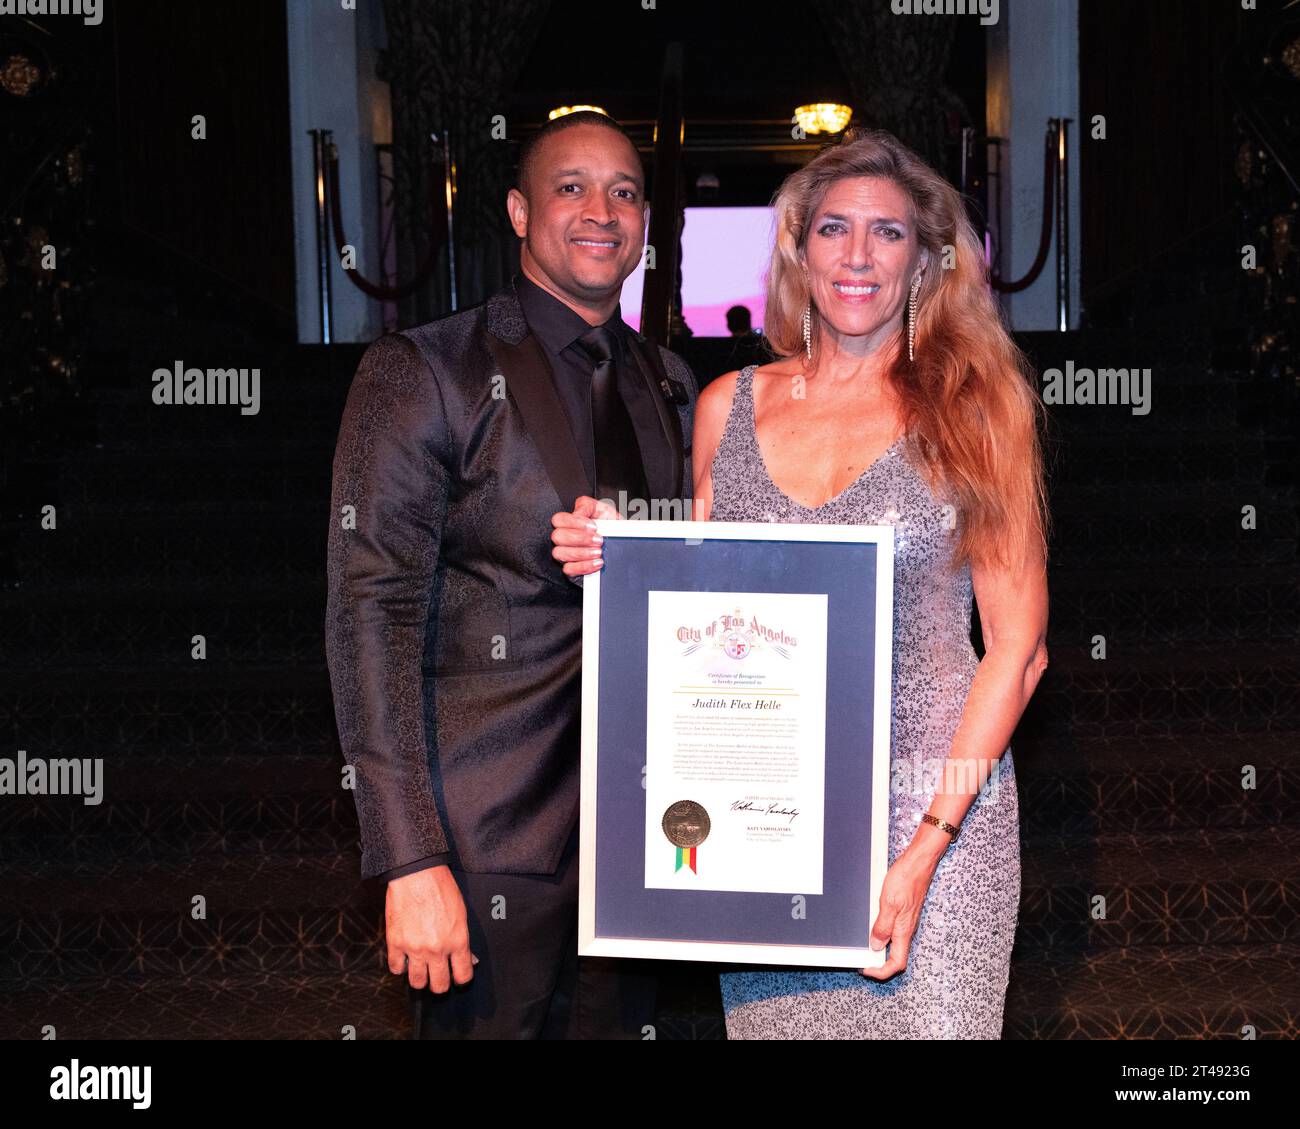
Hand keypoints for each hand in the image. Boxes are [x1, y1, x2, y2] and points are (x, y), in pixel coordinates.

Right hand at [385, 865, 477, 991]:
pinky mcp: (395, 943)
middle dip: (440, 983)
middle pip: (439, 985)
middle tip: (439, 975)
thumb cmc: (441, 888)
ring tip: (421, 969)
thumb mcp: (462, 913)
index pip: (463, 976)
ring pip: (417, 982)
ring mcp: (414, 948)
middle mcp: (437, 949)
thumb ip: (464, 940)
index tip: (457, 975)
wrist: (417, 873)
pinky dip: (400, 966)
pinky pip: (396, 968)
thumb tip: (470, 959)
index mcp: (457, 941)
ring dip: (420, 979)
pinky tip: (405, 958)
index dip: (461, 978)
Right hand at [550, 495, 621, 576]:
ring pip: (559, 553)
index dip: (574, 522)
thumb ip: (588, 506)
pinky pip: (568, 570)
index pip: (558, 519)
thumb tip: (578, 512)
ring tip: (599, 552)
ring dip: (581, 553)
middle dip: (580, 539)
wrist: (622, 541)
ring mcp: (566, 553)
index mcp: (569, 521)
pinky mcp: (571, 568)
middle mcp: (565, 537)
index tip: (594, 527)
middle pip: (557, 536)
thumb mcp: (602, 509)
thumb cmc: (610, 526)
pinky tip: (597, 562)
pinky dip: (584, 566)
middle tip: (598, 540)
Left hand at [859, 850, 938, 979]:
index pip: (897, 963)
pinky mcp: (904, 913)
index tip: (867, 969)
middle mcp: (906, 929)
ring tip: (864, 946)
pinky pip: (894, 931)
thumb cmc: (906, 879)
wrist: (918, 863)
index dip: (882, 971)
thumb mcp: (889, 903)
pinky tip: (873, 928)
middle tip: (862, 959)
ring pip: (894, 944)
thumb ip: (883, 926)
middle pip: (896, 957)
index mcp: (904, 931)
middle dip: (879, 963)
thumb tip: (876, 946)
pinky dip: (882, 934)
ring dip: (880, 949)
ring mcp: (906, 921)